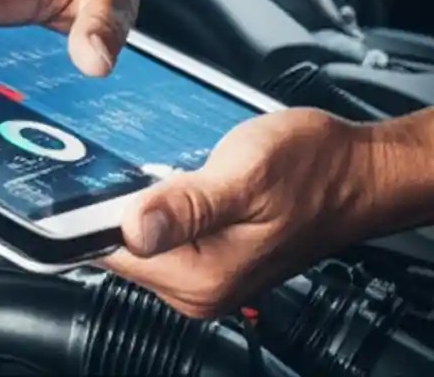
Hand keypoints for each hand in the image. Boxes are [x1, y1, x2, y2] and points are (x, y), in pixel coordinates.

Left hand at [101, 108, 383, 317]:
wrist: (359, 171)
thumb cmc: (317, 170)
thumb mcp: (247, 174)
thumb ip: (186, 205)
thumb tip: (133, 227)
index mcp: (200, 278)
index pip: (108, 251)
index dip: (95, 211)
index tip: (101, 177)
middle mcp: (197, 288)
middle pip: (117, 245)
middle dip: (120, 204)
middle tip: (151, 165)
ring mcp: (203, 276)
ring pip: (136, 236)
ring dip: (142, 202)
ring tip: (173, 169)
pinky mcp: (209, 258)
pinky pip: (160, 232)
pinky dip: (160, 204)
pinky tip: (182, 180)